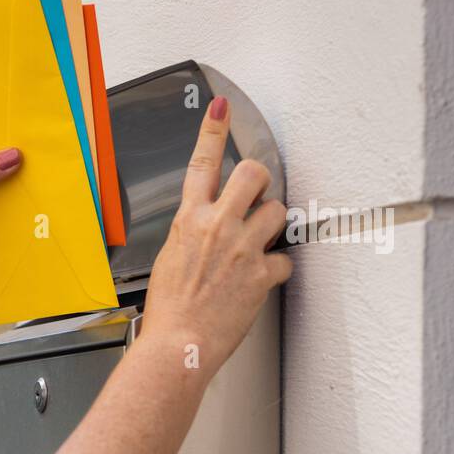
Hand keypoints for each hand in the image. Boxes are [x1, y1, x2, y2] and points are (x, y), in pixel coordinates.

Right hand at [142, 96, 290, 372]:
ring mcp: (242, 248)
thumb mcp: (170, 261)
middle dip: (261, 181)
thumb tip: (207, 232)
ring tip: (256, 247)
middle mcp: (217, 227)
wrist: (177, 346)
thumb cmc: (169, 312)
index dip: (213, 130)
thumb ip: (193, 237)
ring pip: (278, 212)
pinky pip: (284, 259)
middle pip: (254, 174)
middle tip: (257, 197)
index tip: (222, 106)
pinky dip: (276, 270)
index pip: (201, 163)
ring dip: (272, 226)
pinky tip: (260, 282)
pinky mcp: (262, 273)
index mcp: (188, 221)